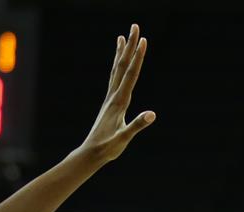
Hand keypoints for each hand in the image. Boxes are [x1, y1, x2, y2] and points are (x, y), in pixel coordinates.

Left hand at [76, 25, 155, 163]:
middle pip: (123, 65)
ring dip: (121, 53)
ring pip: (117, 70)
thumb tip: (152, 114)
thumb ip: (137, 125)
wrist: (91, 153)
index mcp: (119, 101)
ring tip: (123, 36)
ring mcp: (111, 98)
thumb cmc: (108, 148)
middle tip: (135, 27)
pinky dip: (117, 68)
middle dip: (130, 46)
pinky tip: (119, 64)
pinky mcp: (110, 103)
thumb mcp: (124, 138)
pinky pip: (114, 79)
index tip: (143, 40)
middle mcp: (113, 96)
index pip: (131, 74)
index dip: (138, 57)